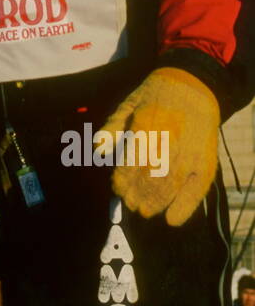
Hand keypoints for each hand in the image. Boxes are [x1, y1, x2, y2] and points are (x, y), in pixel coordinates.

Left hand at [95, 68, 219, 226]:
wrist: (192, 85)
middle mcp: (171, 140)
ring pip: (170, 185)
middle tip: (128, 203)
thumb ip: (112, 128)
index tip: (116, 188)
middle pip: (150, 177)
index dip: (123, 179)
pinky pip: (197, 188)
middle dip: (136, 195)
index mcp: (147, 124)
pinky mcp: (206, 160)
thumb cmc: (154, 96)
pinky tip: (172, 220)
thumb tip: (98, 150)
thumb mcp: (128, 104)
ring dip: (154, 203)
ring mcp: (191, 151)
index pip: (132, 161)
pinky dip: (185, 207)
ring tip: (143, 210)